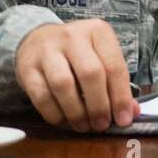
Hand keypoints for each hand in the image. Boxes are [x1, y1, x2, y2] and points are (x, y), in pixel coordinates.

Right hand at [15, 19, 139, 132]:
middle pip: (90, 74)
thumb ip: (117, 84)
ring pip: (64, 85)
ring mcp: (47, 51)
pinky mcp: (27, 68)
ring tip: (84, 125)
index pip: (114, 66)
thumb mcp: (101, 58)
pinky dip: (55, 114)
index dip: (120, 97)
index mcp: (97, 31)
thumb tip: (130, 113)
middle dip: (99, 106)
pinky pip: (41, 96)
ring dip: (77, 112)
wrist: (36, 40)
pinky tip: (64, 121)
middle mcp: (72, 36)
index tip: (123, 120)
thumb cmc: (77, 53)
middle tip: (102, 125)